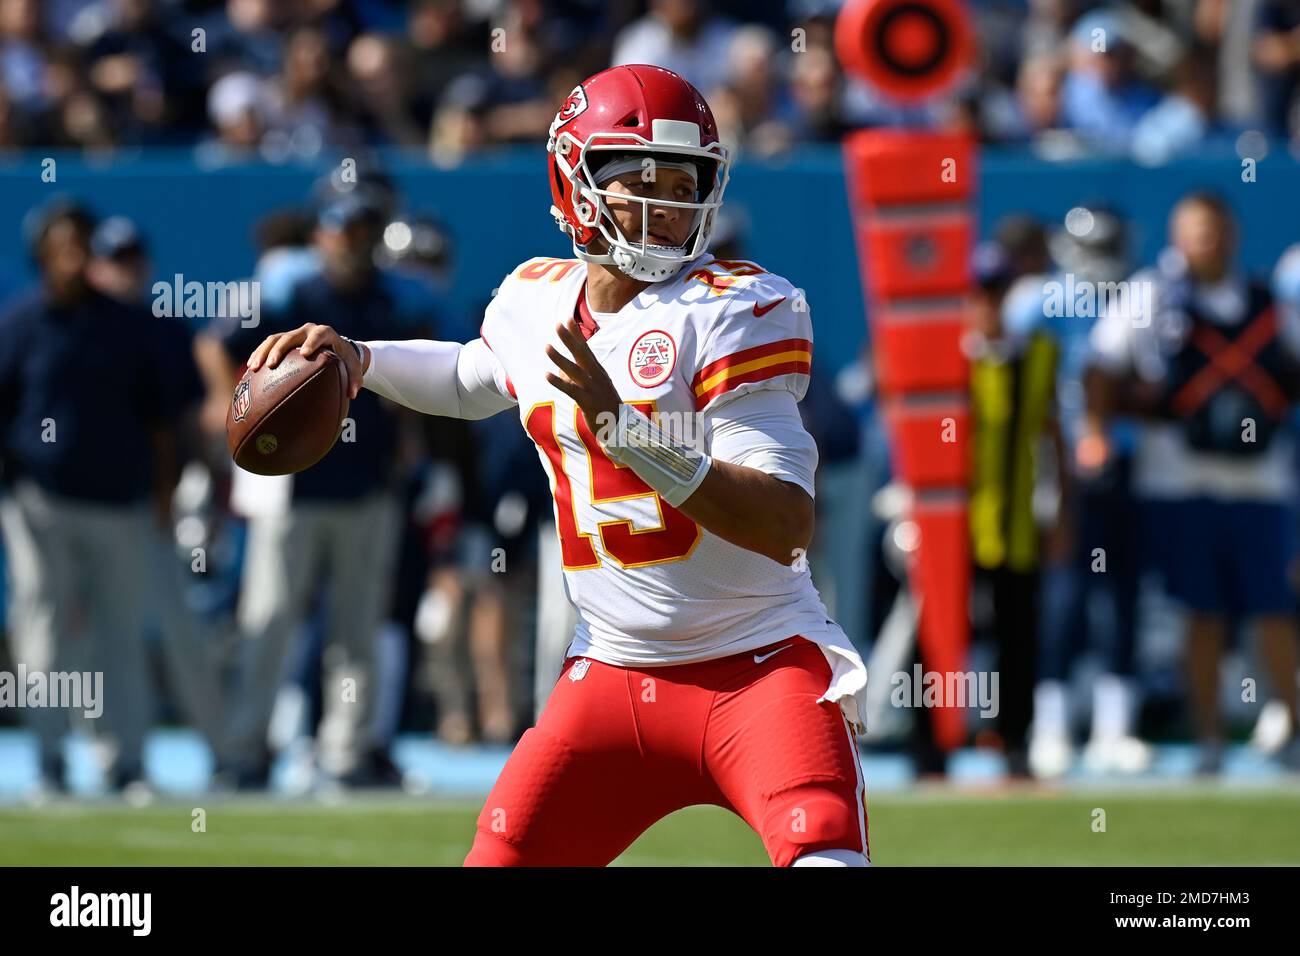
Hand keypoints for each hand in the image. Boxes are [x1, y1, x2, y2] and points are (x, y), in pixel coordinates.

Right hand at [247, 323, 366, 398]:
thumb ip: (355, 379)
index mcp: (325, 333)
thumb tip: (352, 394)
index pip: (319, 335)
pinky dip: (259, 354)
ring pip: (274, 339)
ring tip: (254, 368)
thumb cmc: (344, 359)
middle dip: (279, 350)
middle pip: (290, 336)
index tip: (305, 353)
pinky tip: (251, 368)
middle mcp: (307, 330)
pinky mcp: (283, 340)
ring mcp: (293, 334)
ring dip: (262, 352)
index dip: (311, 342)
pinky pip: (268, 345)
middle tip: (271, 364)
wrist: (335, 347)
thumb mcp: (353, 367)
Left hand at [545, 317, 620, 436]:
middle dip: (569, 339)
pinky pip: (571, 390)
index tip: (567, 319)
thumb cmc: (606, 406)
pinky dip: (559, 382)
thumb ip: (580, 376)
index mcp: (598, 372)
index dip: (577, 334)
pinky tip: (547, 375)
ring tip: (547, 347)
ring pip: (574, 370)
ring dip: (559, 358)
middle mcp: (596, 376)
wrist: (621, 427)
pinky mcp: (588, 401)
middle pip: (581, 354)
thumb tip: (562, 369)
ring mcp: (592, 388)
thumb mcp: (596, 387)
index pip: (586, 349)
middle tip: (558, 325)